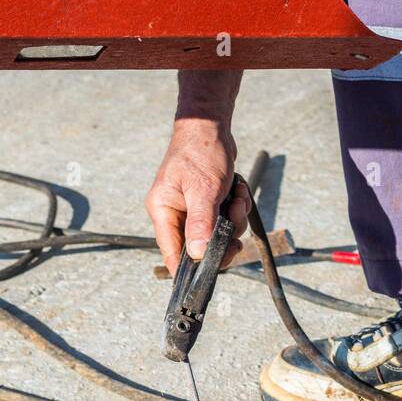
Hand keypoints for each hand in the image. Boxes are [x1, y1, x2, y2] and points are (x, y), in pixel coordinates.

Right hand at [145, 115, 250, 276]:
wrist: (210, 125)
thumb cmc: (201, 150)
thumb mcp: (203, 188)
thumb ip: (200, 223)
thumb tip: (198, 255)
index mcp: (163, 212)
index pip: (172, 255)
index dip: (189, 271)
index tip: (210, 275)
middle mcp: (174, 215)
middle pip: (199, 249)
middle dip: (222, 238)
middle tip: (234, 220)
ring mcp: (190, 212)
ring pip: (216, 236)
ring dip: (234, 221)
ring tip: (237, 197)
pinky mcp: (205, 207)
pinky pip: (223, 222)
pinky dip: (235, 211)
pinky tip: (237, 193)